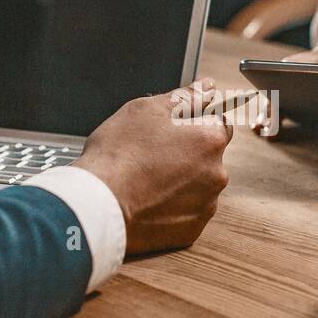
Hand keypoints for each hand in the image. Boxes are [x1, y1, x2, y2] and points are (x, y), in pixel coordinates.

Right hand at [74, 79, 231, 255]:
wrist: (99, 205)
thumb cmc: (118, 155)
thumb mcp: (146, 109)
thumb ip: (185, 97)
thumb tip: (206, 88)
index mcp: (210, 138)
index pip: (218, 121)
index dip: (194, 122)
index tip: (175, 128)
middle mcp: (216, 172)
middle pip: (208, 155)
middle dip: (187, 152)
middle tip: (151, 154)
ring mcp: (206, 203)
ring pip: (199, 184)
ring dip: (180, 179)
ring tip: (146, 179)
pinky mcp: (192, 229)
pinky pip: (187, 211)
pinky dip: (173, 205)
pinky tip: (149, 199)